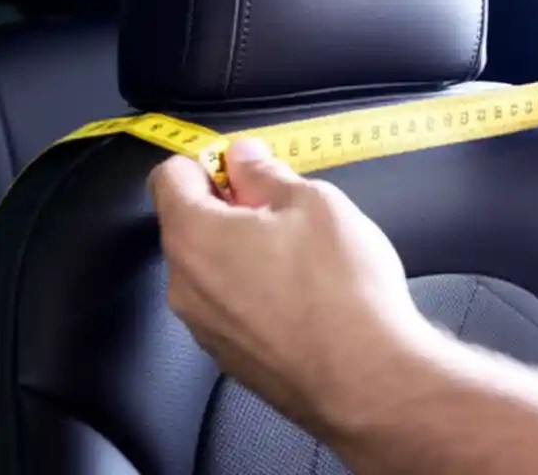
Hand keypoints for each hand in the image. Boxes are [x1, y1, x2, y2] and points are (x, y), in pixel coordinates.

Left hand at [149, 140, 432, 431]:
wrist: (368, 379)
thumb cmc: (341, 288)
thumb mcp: (314, 202)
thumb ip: (266, 173)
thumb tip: (243, 157)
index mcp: (193, 236)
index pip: (169, 176)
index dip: (211, 162)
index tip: (251, 169)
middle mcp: (185, 286)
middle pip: (191, 225)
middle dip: (233, 209)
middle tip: (289, 211)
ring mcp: (207, 329)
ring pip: (215, 269)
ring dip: (248, 253)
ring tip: (306, 257)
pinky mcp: (233, 359)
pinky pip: (234, 308)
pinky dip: (260, 293)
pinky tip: (307, 297)